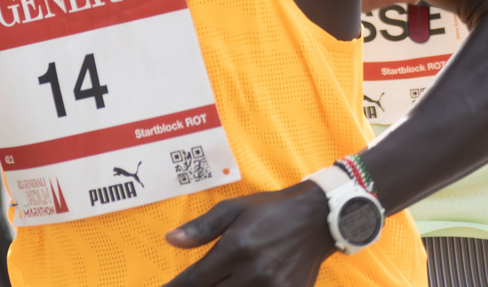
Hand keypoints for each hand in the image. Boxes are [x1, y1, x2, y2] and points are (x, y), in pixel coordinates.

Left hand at [161, 182, 334, 285]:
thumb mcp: (234, 209)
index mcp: (236, 247)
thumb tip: (170, 240)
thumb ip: (202, 227)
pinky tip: (238, 286)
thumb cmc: (271, 211)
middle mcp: (254, 271)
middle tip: (191, 285)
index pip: (194, 280)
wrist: (317, 218)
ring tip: (219, 283)